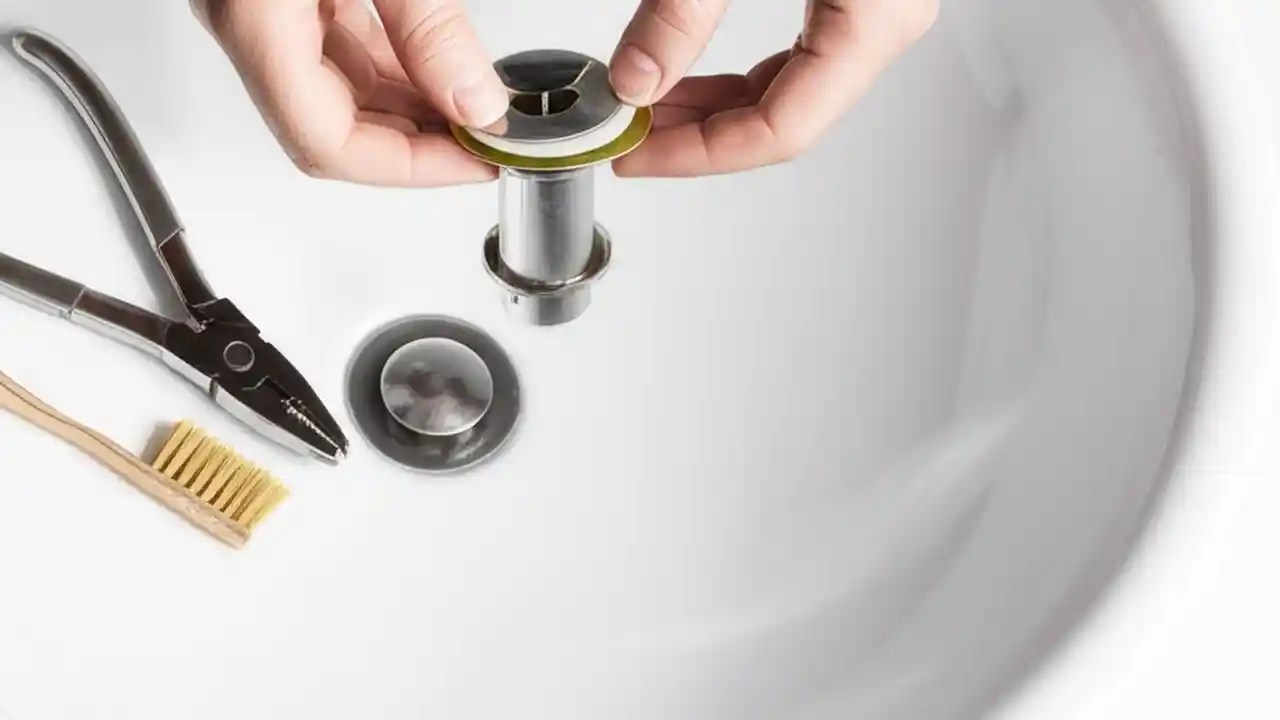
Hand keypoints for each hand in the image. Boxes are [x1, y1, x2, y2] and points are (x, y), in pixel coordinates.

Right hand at [192, 0, 508, 186]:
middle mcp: (245, 22)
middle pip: (334, 128)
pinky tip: (442, 69)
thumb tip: (474, 100)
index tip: (477, 162)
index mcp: (254, 18)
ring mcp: (258, 10)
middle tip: (490, 142)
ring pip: (337, 94)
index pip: (330, 144)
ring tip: (477, 109)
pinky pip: (336, 50)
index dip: (413, 169)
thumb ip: (429, 24)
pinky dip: (395, 68)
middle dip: (420, 146)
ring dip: (412, 110)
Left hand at [607, 0, 938, 176]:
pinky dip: (735, 79)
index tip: (634, 154)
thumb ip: (681, 13)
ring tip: (643, 110)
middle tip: (627, 139)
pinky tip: (684, 79)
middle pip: (784, 121)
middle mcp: (887, 22)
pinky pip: (795, 63)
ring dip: (710, 111)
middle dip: (695, 138)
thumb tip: (635, 79)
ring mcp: (875, 13)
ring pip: (788, 97)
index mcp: (876, 18)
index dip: (696, 154)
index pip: (780, 129)